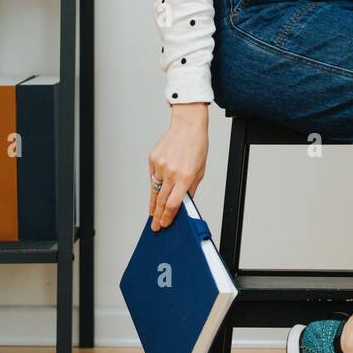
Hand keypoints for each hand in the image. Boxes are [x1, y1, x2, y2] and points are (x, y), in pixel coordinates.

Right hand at [147, 103, 208, 229]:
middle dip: (157, 216)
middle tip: (155, 226)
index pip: (173, 204)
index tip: (164, 224)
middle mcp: (171, 172)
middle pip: (161, 201)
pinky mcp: (153, 159)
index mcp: (185, 177)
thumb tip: (183, 205)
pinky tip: (159, 185)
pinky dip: (156, 182)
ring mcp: (160, 165)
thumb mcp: (200, 171)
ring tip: (153, 212)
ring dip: (154, 202)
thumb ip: (191, 189)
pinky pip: (153, 176)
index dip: (167, 218)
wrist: (187, 126)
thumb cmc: (197, 146)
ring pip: (155, 189)